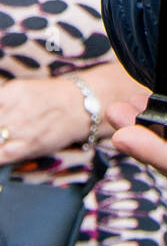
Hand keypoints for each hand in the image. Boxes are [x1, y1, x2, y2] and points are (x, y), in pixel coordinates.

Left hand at [0, 77, 117, 162]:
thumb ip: (2, 102)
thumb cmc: (50, 98)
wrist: (80, 105)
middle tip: (1, 130)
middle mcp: (14, 108)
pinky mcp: (29, 145)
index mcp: (10, 92)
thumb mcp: (21, 90)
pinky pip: (0, 155)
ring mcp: (21, 128)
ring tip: (4, 137)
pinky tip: (3, 150)